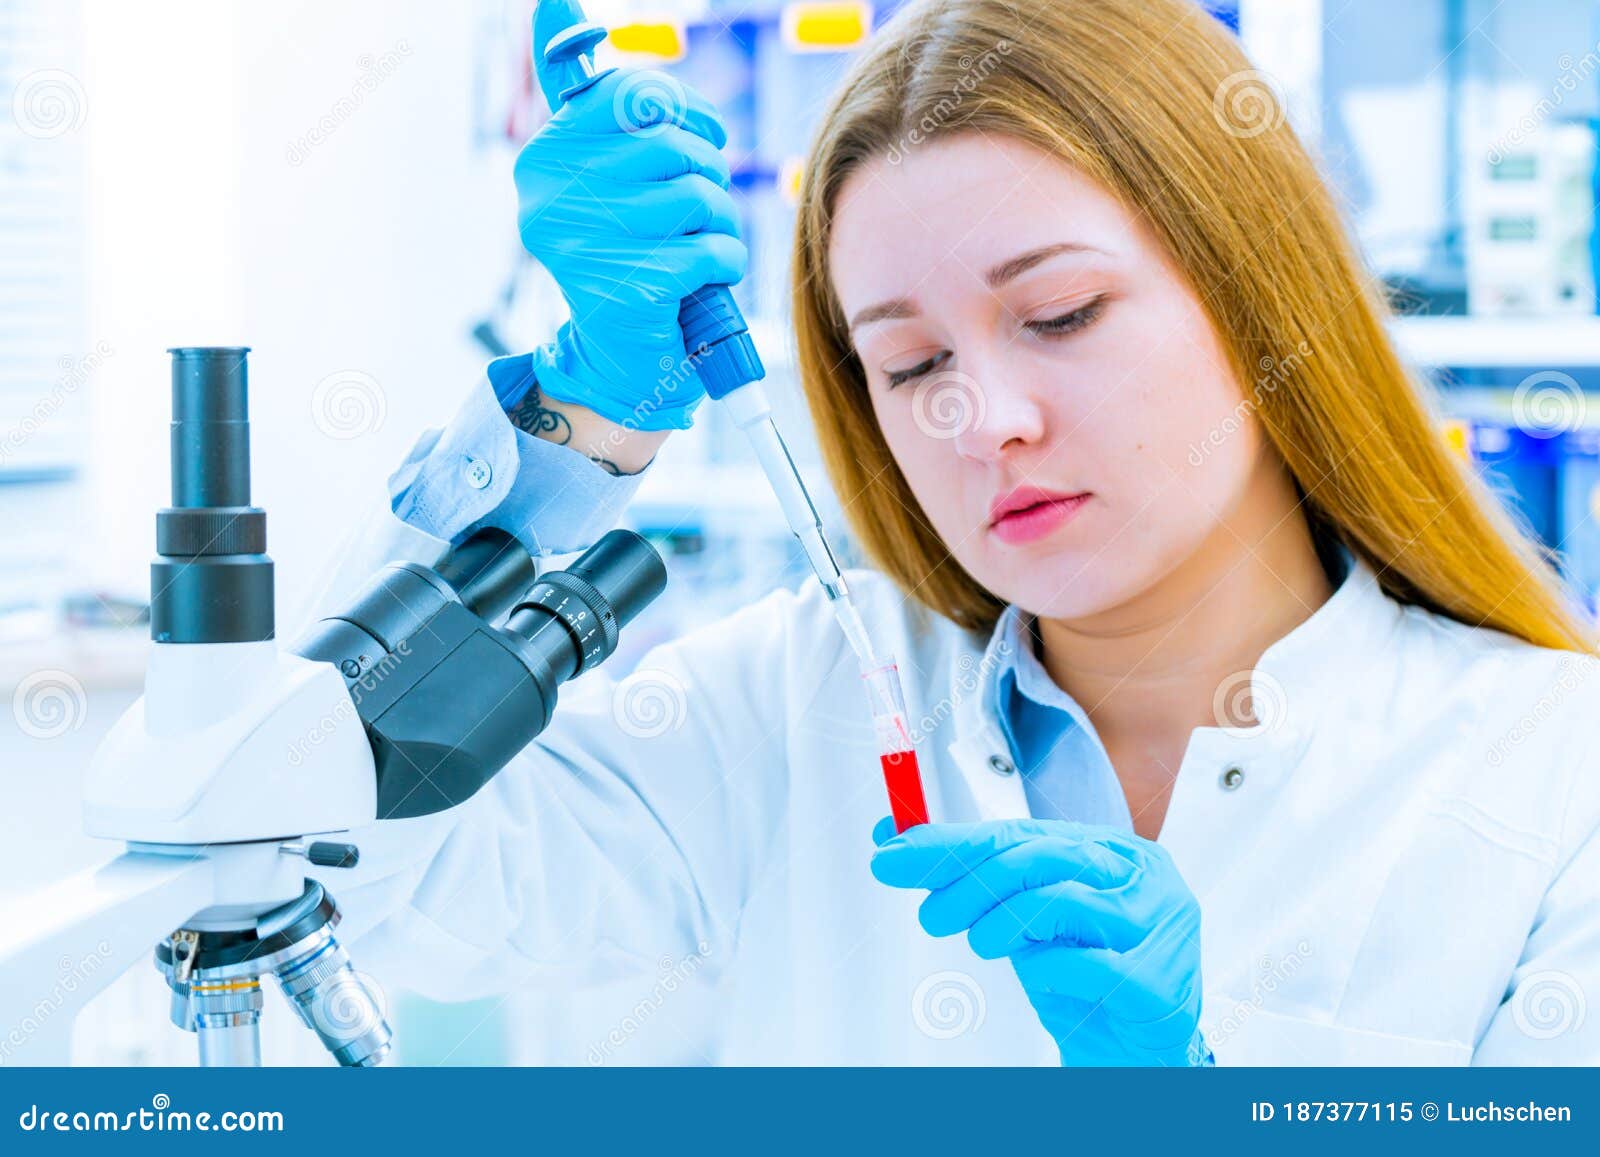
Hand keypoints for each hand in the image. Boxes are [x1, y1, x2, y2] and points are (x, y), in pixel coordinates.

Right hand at [517, 24, 746, 430]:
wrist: (619, 357)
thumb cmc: (623, 253)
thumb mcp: (601, 175)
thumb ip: (589, 101)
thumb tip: (553, 3)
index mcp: (544, 156)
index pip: (635, 97)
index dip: (687, 114)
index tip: (703, 138)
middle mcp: (553, 197)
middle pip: (673, 147)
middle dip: (709, 173)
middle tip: (704, 205)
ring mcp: (588, 244)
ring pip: (699, 197)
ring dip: (721, 222)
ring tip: (707, 242)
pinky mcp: (629, 289)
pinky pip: (712, 250)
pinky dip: (725, 264)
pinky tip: (707, 279)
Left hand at [871, 817, 1208, 1065]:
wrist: (1137, 1054)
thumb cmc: (1085, 979)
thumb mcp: (1027, 922)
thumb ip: (976, 881)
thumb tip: (895, 843)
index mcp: (1112, 850)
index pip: (1021, 832)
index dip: (953, 842)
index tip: (895, 855)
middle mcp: (1143, 876)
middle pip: (1042, 856)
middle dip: (971, 882)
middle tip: (931, 915)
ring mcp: (1160, 926)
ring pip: (1062, 900)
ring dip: (1004, 923)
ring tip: (984, 945)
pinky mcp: (1159, 983)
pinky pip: (1085, 965)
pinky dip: (1046, 970)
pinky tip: (1041, 978)